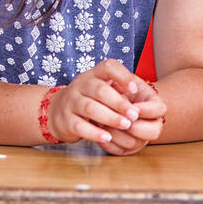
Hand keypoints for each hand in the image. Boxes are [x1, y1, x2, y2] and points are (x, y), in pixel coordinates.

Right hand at [50, 59, 166, 155]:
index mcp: (95, 73)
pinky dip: (95, 133)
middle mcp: (81, 83)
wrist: (59, 110)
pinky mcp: (65, 120)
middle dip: (120, 103)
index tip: (135, 89)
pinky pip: (80, 126)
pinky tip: (107, 137)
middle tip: (135, 115)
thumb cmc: (94, 99)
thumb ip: (125, 92)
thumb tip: (143, 108)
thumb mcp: (107, 88)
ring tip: (125, 125)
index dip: (123, 76)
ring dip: (110, 118)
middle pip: (100, 90)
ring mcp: (71, 101)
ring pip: (90, 108)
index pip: (109, 66)